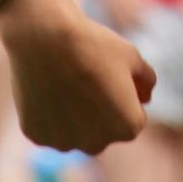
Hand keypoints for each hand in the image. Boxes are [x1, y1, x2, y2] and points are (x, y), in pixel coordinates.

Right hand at [0, 0, 154, 154]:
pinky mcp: (37, 137)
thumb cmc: (93, 45)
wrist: (45, 38)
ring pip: (75, 131)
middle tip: (86, 77)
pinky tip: (45, 88)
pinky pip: (48, 127)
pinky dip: (48, 113)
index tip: (109, 73)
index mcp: (127, 127)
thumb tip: (145, 98)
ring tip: (64, 81)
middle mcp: (98, 144)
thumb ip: (145, 80)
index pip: (133, 116)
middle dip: (100, 110)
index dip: (123, 93)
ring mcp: (65, 143)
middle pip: (103, 129)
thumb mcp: (132, 56)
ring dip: (73, 115)